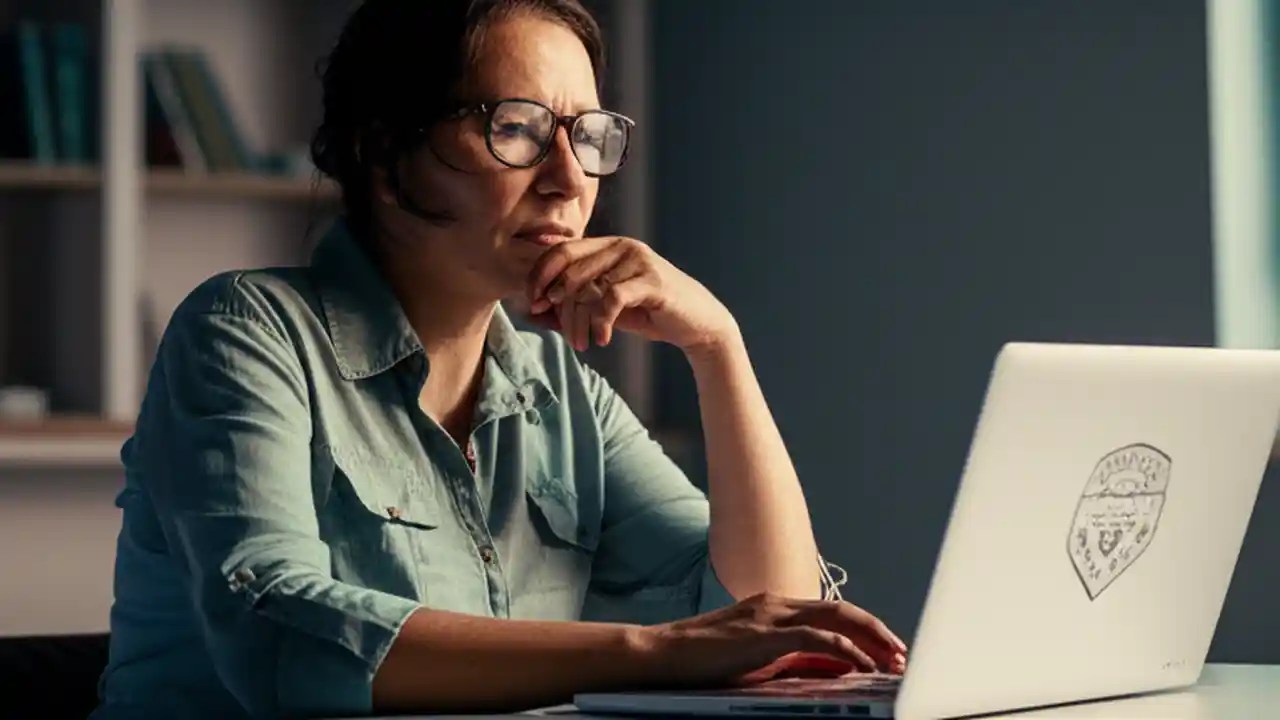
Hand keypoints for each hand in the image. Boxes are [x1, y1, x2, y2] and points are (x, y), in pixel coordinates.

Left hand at [526, 237, 737, 352]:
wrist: (696, 324)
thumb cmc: (649, 314)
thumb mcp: (605, 308)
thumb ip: (575, 304)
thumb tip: (535, 312)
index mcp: (607, 245)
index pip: (560, 251)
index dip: (539, 276)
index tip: (533, 305)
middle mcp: (621, 246)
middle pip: (570, 272)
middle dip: (559, 308)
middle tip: (565, 335)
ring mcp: (638, 261)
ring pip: (588, 288)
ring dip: (579, 323)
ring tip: (583, 344)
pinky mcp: (652, 281)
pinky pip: (612, 299)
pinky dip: (602, 323)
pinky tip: (604, 339)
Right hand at [630, 592, 907, 688]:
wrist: (660, 655)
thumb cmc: (702, 663)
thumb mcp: (755, 660)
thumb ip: (790, 660)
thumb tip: (830, 670)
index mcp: (774, 608)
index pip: (831, 612)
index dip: (864, 629)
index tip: (887, 651)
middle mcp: (776, 604)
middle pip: (842, 610)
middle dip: (877, 631)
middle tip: (902, 654)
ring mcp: (769, 615)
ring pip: (836, 618)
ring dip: (871, 638)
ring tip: (893, 659)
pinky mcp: (762, 634)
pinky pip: (816, 639)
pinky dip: (845, 651)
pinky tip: (861, 666)